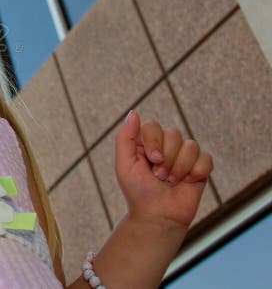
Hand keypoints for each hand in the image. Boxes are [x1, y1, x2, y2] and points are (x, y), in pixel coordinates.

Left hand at [114, 111, 213, 229]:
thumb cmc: (139, 192)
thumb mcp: (124, 165)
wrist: (158, 217)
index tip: (151, 161)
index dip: (154, 142)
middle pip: (174, 134)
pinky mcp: (200, 168)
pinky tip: (188, 182)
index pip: (154, 126)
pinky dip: (196, 172)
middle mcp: (165, 146)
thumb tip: (134, 112)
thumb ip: (125, 137)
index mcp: (146, 142)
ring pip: (190, 145)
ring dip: (180, 168)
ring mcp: (183, 156)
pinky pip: (206, 158)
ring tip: (170, 182)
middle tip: (159, 177)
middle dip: (167, 159)